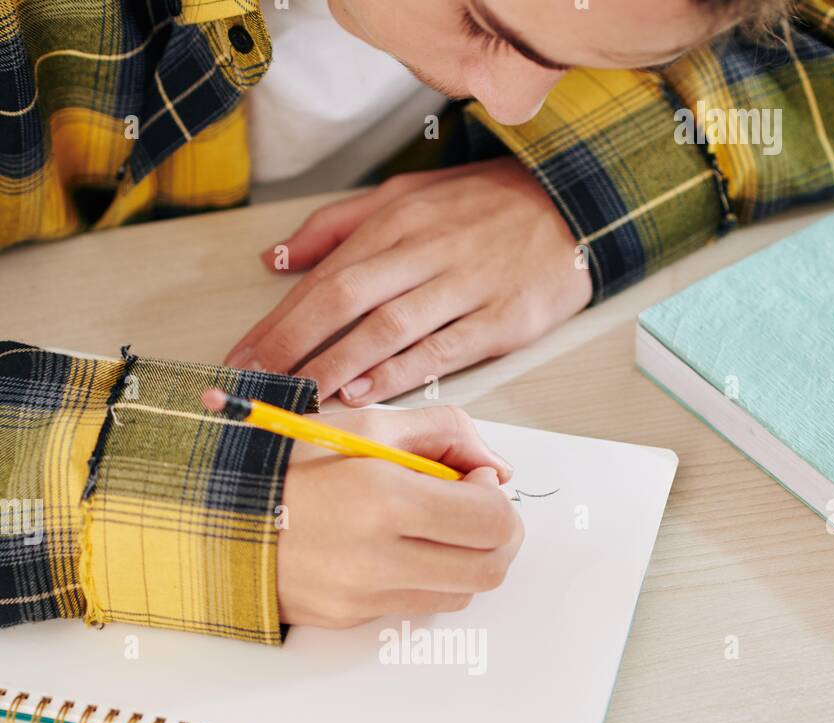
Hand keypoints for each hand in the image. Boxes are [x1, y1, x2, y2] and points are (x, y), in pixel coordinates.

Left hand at [226, 158, 591, 403]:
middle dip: (291, 345)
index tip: (238, 358)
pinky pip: (440, 350)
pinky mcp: (500, 320)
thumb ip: (338, 228)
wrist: (574, 207)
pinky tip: (364, 391)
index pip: (321, 278)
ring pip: (386, 328)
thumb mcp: (408, 196)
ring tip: (296, 394)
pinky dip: (399, 372)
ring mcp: (463, 287)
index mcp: (396, 223)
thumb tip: (276, 258)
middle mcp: (424, 252)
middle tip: (252, 382)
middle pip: (343, 299)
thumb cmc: (486, 206)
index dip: (276, 321)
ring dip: (337, 364)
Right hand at [277, 405, 522, 627]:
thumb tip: (495, 467)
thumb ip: (441, 433)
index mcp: (383, 499)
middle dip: (497, 538)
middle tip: (473, 509)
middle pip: (489, 569)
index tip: (477, 482)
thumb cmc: (283, 466)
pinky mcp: (352, 619)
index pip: (492, 521)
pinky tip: (394, 548)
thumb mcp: (361, 425)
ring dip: (463, 561)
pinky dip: (424, 578)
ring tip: (429, 527)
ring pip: (461, 595)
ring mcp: (364, 597)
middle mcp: (377, 558)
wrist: (210, 520)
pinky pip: (416, 604)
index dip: (499, 500)